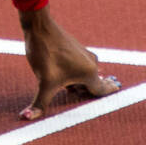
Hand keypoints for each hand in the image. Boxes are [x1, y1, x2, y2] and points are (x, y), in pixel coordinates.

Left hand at [18, 6, 120, 120]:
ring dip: (75, 83)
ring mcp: (84, 54)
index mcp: (89, 73)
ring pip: (83, 75)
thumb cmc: (45, 53)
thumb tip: (25, 117)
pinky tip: (58, 72)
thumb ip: (39, 103)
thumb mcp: (43, 82)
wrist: (39, 27)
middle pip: (90, 85)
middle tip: (70, 94)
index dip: (108, 94)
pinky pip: (77, 66)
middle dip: (81, 92)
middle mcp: (92, 63)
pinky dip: (71, 73)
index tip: (120, 92)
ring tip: (61, 85)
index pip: (101, 90)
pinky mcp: (75, 48)